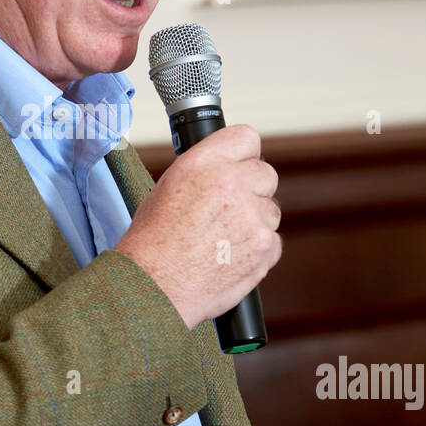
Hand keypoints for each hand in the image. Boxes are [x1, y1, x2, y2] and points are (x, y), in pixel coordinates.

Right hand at [114, 125, 281, 329]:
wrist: (154, 287)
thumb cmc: (152, 244)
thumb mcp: (167, 188)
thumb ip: (204, 171)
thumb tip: (227, 167)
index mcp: (203, 164)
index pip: (247, 137)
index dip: (244, 153)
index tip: (241, 163)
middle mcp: (232, 184)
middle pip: (265, 173)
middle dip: (252, 189)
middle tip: (228, 210)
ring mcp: (253, 216)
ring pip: (270, 210)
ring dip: (254, 221)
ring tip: (222, 240)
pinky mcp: (265, 246)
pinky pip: (273, 240)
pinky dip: (257, 249)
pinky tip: (229, 256)